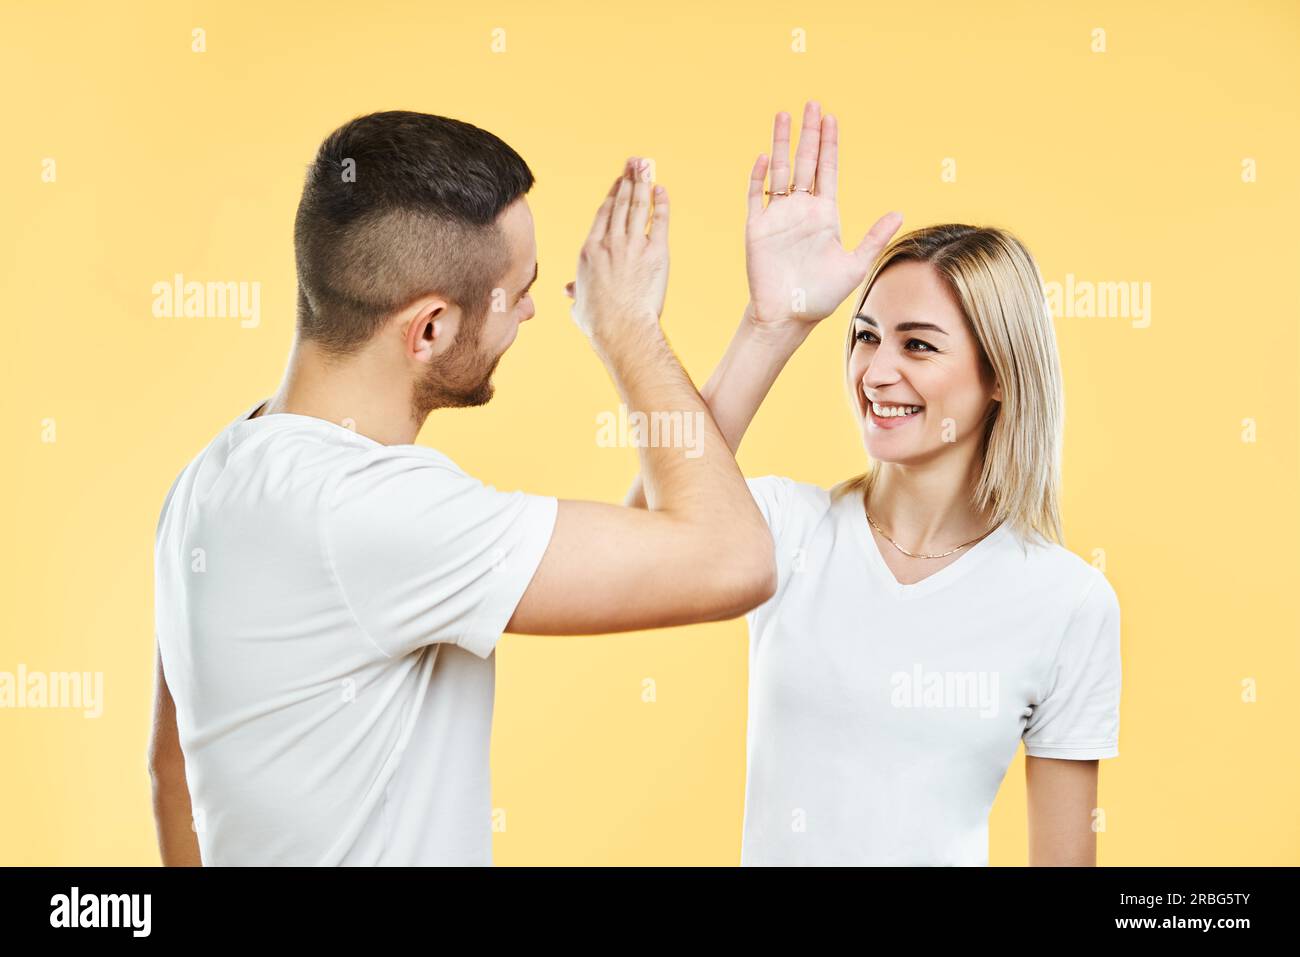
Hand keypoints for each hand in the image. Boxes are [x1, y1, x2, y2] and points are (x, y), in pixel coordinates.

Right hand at [567, 157, 669, 348]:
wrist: (621, 328)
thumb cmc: (598, 322)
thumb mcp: (580, 305)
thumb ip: (576, 292)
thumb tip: (569, 291)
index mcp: (589, 250)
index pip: (603, 214)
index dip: (613, 195)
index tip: (619, 183)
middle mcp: (610, 242)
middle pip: (621, 203)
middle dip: (629, 179)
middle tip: (635, 163)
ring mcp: (632, 245)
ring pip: (638, 206)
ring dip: (643, 183)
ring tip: (647, 167)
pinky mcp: (655, 253)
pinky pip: (659, 221)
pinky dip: (661, 203)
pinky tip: (662, 190)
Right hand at [746, 101, 902, 328]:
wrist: (788, 316)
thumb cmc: (821, 295)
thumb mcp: (855, 265)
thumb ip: (873, 237)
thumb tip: (899, 213)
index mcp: (824, 214)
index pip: (827, 170)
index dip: (829, 144)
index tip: (831, 117)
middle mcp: (801, 209)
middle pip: (805, 162)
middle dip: (808, 133)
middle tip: (811, 104)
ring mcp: (777, 216)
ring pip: (779, 170)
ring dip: (781, 143)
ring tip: (784, 116)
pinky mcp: (756, 228)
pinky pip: (756, 196)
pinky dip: (759, 177)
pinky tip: (764, 157)